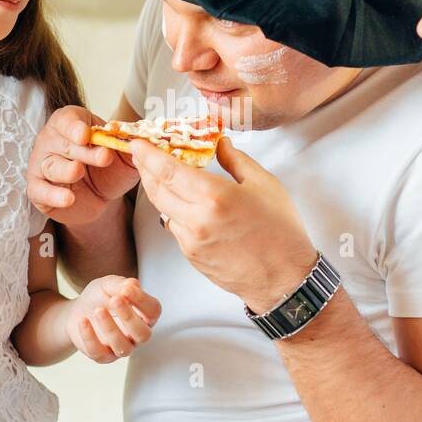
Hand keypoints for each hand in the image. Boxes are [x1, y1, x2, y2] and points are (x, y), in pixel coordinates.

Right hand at [27, 106, 139, 226]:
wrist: (100, 197)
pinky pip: (40, 190)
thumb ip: (131, 147)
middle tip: (104, 157)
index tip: (86, 134)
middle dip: (84, 151)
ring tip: (79, 172)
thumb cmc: (109, 169)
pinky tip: (68, 198)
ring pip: (51, 165)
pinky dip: (54, 195)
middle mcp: (53, 141)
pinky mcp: (38, 189)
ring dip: (66, 170)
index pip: (67, 119)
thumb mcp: (125, 157)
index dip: (75, 125)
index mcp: (72, 124)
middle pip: (64, 143)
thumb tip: (141, 140)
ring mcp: (43, 165)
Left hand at [65, 275, 160, 362]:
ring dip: (110, 328)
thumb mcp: (107, 285)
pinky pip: (99, 353)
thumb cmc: (99, 297)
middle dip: (129, 317)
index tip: (126, 288)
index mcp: (144, 315)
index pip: (153, 311)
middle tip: (115, 300)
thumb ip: (120, 284)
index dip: (142, 300)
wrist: (77, 311)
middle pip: (143, 334)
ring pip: (123, 347)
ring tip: (97, 310)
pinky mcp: (103, 356)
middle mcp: (136, 334)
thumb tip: (133, 284)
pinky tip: (83, 321)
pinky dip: (90, 337)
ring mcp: (121, 347)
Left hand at [130, 137, 317, 313]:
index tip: (138, 143)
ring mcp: (191, 241)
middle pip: (156, 189)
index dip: (147, 155)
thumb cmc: (280, 232)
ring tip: (164, 176)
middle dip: (146, 170)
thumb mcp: (264, 184)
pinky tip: (184, 202)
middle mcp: (196, 219)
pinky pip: (174, 227)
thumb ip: (236, 160)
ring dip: (159, 191)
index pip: (167, 171)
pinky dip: (173, 211)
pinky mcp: (191, 256)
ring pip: (162, 209)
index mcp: (214, 197)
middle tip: (144, 155)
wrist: (283, 278)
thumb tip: (220, 143)